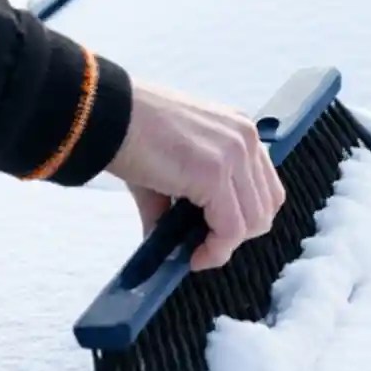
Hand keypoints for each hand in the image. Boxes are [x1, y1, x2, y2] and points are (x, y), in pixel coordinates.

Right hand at [105, 81, 285, 270]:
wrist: (105, 114)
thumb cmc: (130, 133)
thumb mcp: (171, 167)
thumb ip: (184, 204)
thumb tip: (179, 246)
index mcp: (238, 130)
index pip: (265, 187)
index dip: (245, 219)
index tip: (216, 236)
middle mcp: (245, 138)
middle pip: (265, 207)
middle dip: (236, 236)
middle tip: (203, 247)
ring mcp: (234, 154)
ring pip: (253, 222)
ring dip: (225, 246)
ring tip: (196, 253)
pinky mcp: (215, 174)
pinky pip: (230, 229)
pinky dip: (215, 250)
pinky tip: (194, 256)